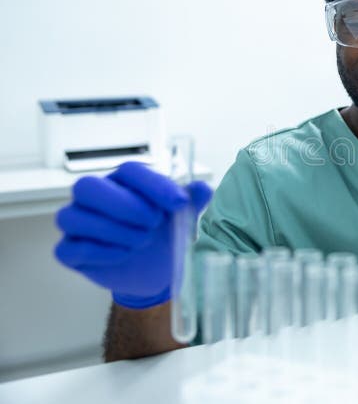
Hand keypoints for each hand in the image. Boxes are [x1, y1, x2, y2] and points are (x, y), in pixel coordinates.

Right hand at [54, 162, 212, 308]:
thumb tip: (202, 188)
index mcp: (124, 182)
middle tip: (153, 222)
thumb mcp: (183, 219)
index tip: (180, 203)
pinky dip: (100, 252)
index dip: (155, 185)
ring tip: (142, 241)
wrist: (156, 271)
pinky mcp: (71, 251)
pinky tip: (125, 254)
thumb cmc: (165, 236)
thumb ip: (193, 201)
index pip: (129, 171)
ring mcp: (79, 224)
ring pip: (72, 216)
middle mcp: (96, 197)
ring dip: (113, 230)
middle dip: (123, 204)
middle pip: (87, 186)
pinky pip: (70, 247)